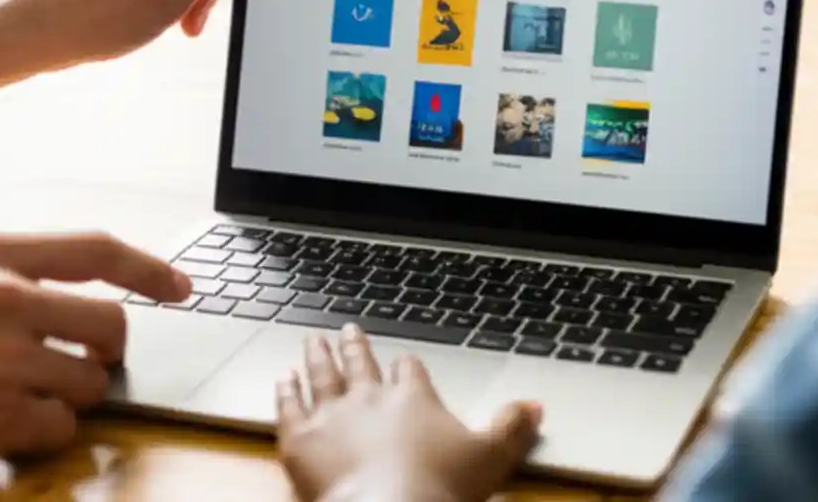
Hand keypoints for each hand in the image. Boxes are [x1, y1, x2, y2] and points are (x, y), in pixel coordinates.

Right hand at [0, 233, 189, 480]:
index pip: (97, 248)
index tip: (183, 287)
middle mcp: (3, 301)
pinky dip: (45, 432)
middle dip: (106, 351)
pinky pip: (61, 429)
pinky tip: (6, 424)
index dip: (151, 268)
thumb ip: (10, 266)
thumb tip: (80, 284)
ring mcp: (0, 362)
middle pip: (111, 326)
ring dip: (70, 395)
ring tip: (23, 393)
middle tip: (81, 361)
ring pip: (91, 383)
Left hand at [276, 325, 542, 501]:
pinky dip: (285, 391)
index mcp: (413, 398)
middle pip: (361, 363)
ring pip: (321, 374)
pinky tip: (283, 379)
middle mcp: (369, 396)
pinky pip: (289, 406)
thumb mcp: (490, 457)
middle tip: (348, 330)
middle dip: (356, 347)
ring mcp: (331, 414)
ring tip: (313, 341)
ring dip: (317, 356)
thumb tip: (535, 406)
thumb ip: (512, 428)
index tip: (404, 362)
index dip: (406, 368)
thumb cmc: (440, 488)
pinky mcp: (300, 438)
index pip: (409, 372)